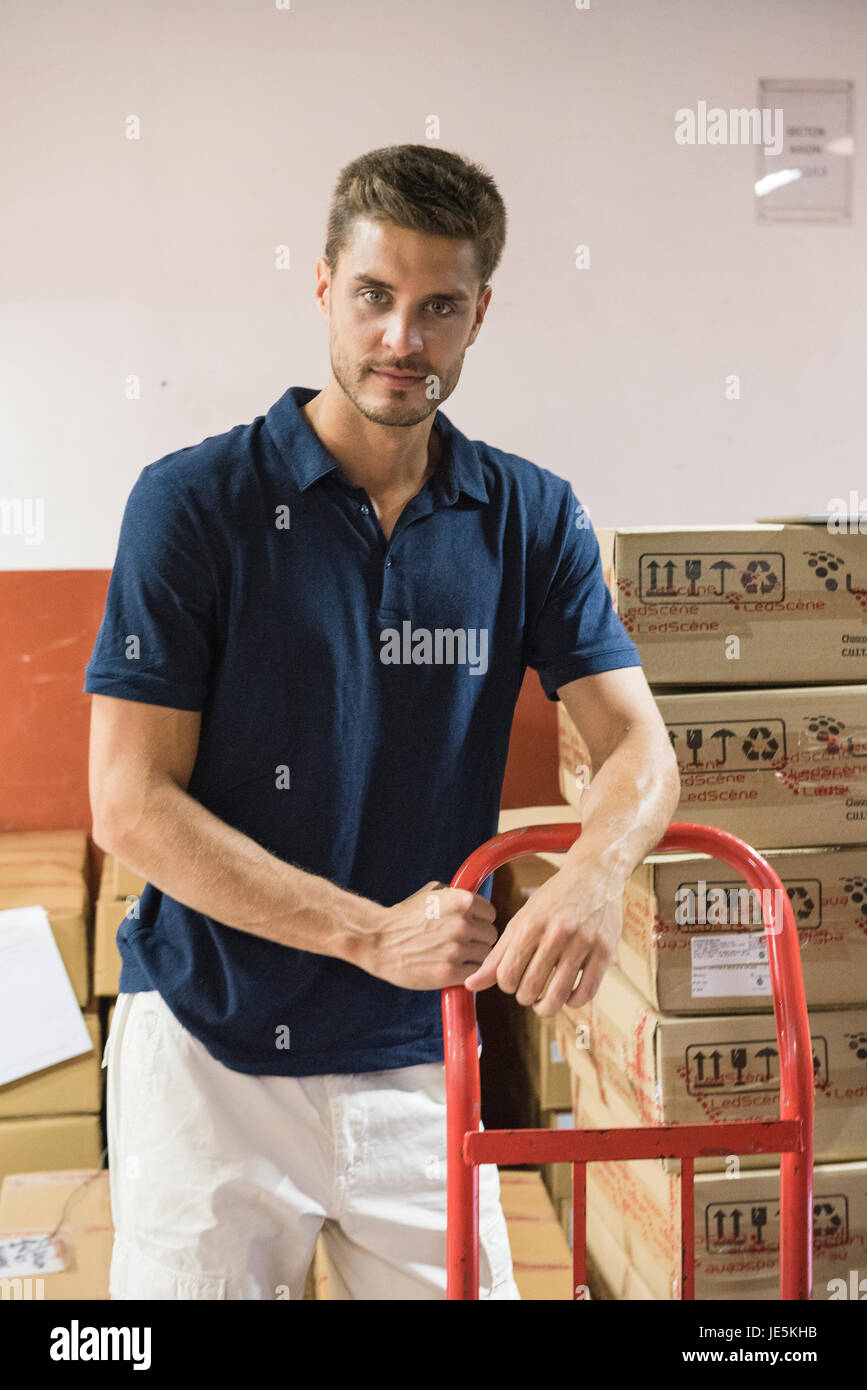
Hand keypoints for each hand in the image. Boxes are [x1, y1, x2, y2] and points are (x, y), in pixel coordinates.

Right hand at [361, 881, 497, 989]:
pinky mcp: (450, 973)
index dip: (480, 921)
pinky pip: (475, 973)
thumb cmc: (405, 917)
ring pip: (486, 956)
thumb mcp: (431, 893)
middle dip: (478, 939)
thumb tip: (478, 903)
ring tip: (455, 955)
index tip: (469, 926)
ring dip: (474, 957)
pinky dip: (467, 973)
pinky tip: (454, 968)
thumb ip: (457, 896)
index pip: (491, 914)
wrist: (378, 941)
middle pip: (491, 936)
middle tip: (460, 943)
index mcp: (461, 901)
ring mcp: (457, 949)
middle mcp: (462, 924)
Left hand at [463, 858, 624, 1015]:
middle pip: (530, 988)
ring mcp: (582, 943)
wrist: (594, 876)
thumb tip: (470, 985)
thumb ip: (497, 955)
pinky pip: (586, 993)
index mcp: (530, 925)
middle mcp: (556, 933)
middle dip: (525, 998)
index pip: (506, 975)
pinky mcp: (604, 952)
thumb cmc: (553, 901)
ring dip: (546, 1007)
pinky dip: (573, 1002)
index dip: (506, 985)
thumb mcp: (521, 921)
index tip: (513, 980)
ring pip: (557, 996)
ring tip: (544, 1002)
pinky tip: (567, 995)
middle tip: (528, 992)